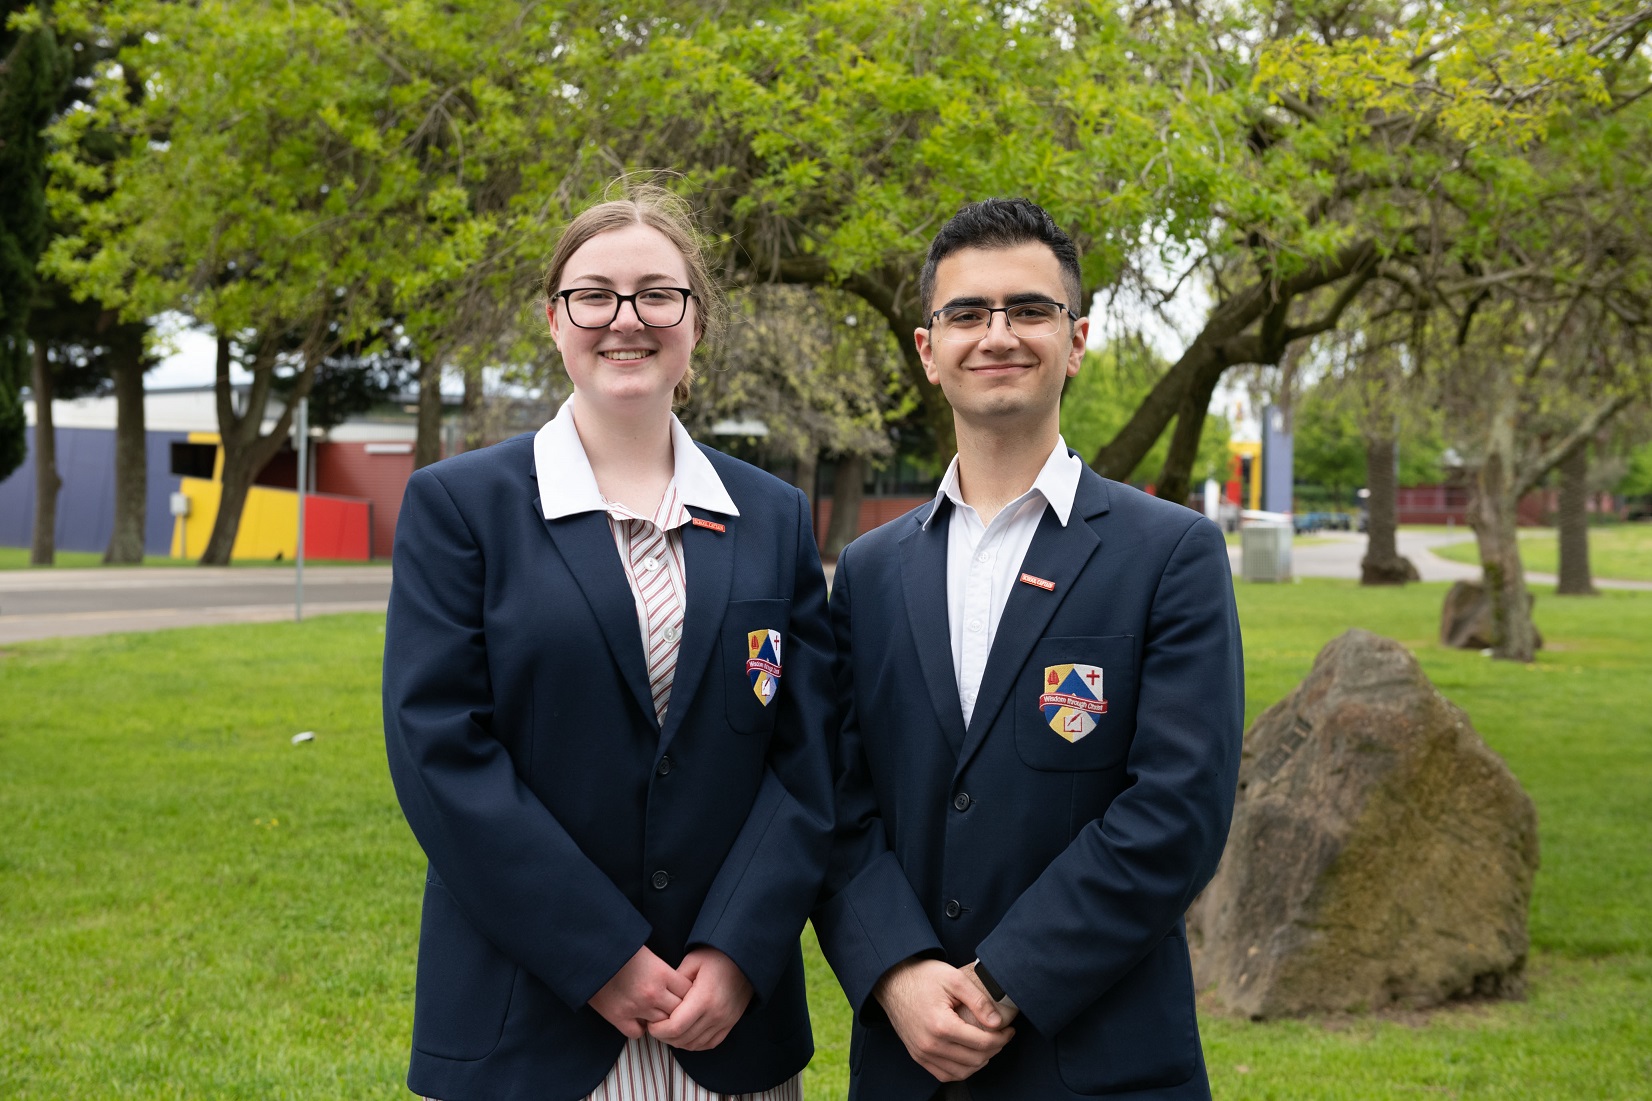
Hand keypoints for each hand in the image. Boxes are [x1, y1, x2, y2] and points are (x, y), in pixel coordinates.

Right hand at [589, 946, 692, 1038]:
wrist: (591, 951)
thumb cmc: (622, 948)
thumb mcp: (649, 954)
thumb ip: (665, 972)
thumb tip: (680, 988)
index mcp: (662, 973)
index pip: (689, 992)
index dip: (689, 993)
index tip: (685, 993)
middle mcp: (652, 993)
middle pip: (679, 1011)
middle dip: (679, 1009)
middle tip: (673, 1005)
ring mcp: (635, 1007)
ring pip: (661, 1025)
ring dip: (660, 1020)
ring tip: (656, 1011)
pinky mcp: (617, 1017)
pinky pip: (637, 1033)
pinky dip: (639, 1027)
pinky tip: (638, 1018)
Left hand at [646, 947, 753, 1050]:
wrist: (746, 958)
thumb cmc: (717, 956)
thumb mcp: (692, 961)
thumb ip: (674, 982)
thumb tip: (661, 999)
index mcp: (704, 998)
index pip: (675, 1027)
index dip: (658, 1030)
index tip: (651, 1023)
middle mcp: (715, 1014)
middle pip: (682, 1039)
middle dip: (664, 1037)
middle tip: (657, 1027)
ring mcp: (725, 1021)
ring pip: (694, 1045)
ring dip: (678, 1042)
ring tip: (669, 1030)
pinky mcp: (730, 1024)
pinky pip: (709, 1044)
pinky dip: (695, 1044)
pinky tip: (686, 1035)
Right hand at [873, 958, 1013, 1081]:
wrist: (892, 981)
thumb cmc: (923, 977)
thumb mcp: (954, 979)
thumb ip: (978, 1001)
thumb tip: (997, 1023)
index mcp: (941, 1025)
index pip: (982, 1043)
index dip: (1002, 1038)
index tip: (1009, 1029)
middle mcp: (930, 1045)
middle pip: (975, 1059)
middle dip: (995, 1048)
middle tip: (1001, 1035)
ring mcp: (922, 1053)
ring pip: (962, 1072)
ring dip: (980, 1061)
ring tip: (988, 1045)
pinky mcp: (917, 1056)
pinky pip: (944, 1075)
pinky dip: (962, 1070)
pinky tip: (969, 1056)